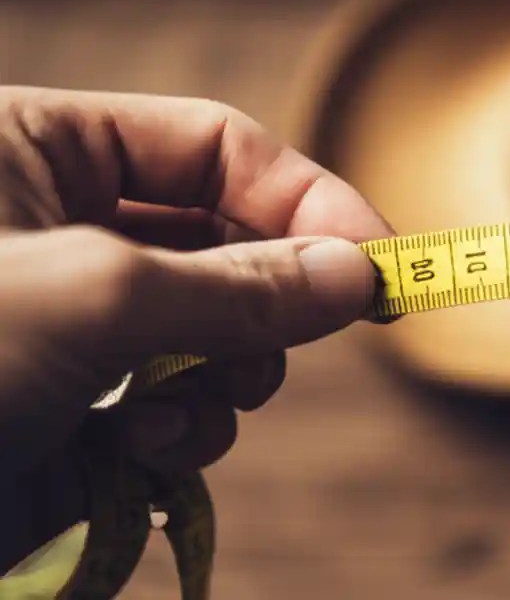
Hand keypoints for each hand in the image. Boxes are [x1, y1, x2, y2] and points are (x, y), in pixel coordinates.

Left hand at [0, 87, 392, 571]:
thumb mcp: (90, 297)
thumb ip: (238, 282)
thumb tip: (359, 274)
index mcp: (37, 152)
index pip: (214, 147)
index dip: (307, 197)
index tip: (382, 262)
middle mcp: (62, 230)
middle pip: (231, 239)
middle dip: (273, 295)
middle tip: (325, 329)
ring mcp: (76, 326)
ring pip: (221, 332)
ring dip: (231, 375)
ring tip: (184, 409)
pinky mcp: (81, 410)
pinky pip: (183, 406)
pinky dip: (186, 434)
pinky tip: (141, 454)